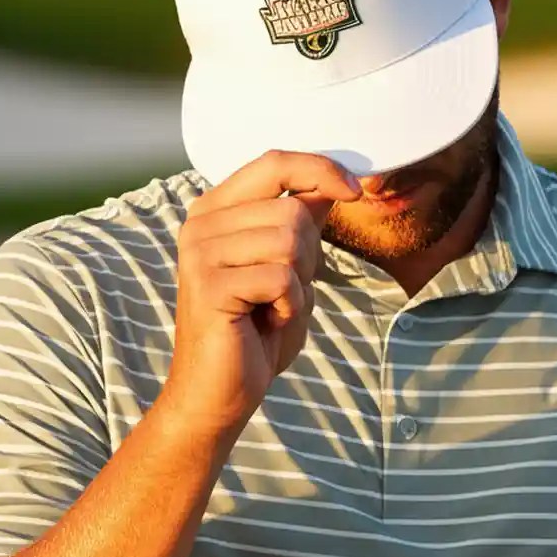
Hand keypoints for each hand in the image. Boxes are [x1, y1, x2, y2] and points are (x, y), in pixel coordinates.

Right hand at [164, 150, 361, 435]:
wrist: (218, 394)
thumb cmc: (256, 331)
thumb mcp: (289, 267)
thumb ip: (303, 221)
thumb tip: (335, 181)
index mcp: (215, 209)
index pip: (274, 162)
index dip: (321, 169)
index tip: (356, 191)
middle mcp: (200, 223)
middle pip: (292, 209)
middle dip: (310, 255)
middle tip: (283, 292)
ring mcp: (200, 252)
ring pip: (290, 241)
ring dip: (299, 283)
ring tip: (271, 307)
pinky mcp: (208, 285)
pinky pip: (281, 278)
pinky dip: (289, 306)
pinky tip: (266, 322)